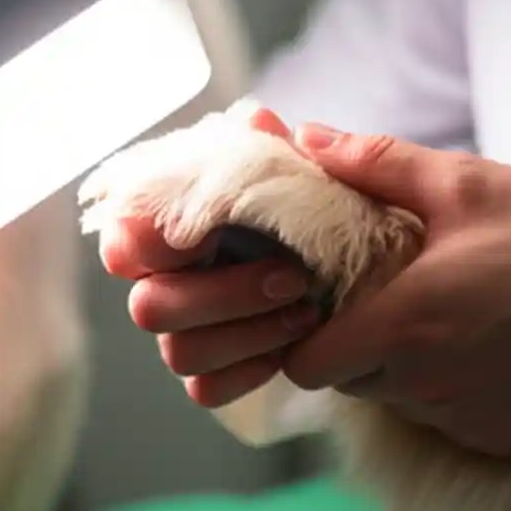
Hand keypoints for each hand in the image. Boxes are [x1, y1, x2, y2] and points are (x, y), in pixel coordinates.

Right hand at [100, 109, 328, 408]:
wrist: (386, 275)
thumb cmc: (341, 217)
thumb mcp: (327, 178)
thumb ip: (285, 152)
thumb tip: (258, 120)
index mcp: (183, 227)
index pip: (125, 236)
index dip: (145, 239)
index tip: (200, 234)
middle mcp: (174, 282)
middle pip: (148, 307)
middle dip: (223, 294)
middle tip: (292, 275)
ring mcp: (193, 333)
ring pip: (179, 353)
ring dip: (248, 332)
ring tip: (307, 308)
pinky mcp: (222, 374)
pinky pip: (208, 390)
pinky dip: (252, 368)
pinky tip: (293, 345)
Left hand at [279, 124, 510, 456]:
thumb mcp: (475, 186)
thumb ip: (381, 165)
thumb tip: (314, 142)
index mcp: (408, 322)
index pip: (309, 362)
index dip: (312, 327)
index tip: (336, 297)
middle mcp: (429, 385)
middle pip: (353, 379)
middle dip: (363, 338)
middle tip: (404, 289)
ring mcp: (466, 418)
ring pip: (401, 400)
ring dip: (410, 363)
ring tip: (458, 309)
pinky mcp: (501, 436)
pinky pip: (449, 419)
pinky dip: (456, 388)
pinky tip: (494, 342)